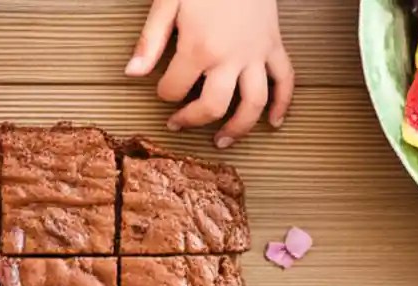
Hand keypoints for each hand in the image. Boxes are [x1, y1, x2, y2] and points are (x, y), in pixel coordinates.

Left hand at [126, 0, 294, 147]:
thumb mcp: (169, 3)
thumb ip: (150, 41)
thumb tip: (131, 74)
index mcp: (199, 48)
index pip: (175, 89)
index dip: (164, 95)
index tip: (162, 91)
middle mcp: (230, 58)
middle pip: (214, 107)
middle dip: (194, 120)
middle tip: (180, 124)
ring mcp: (255, 54)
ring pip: (253, 103)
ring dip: (239, 128)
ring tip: (223, 141)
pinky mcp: (274, 46)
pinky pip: (286, 80)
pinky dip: (283, 104)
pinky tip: (274, 123)